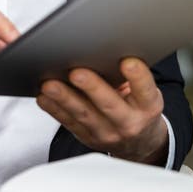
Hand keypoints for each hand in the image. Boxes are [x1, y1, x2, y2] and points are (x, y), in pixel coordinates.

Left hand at [36, 58, 167, 164]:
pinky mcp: (87, 137)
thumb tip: (107, 48)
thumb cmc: (139, 107)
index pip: (145, 90)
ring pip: (83, 114)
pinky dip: (54, 109)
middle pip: (109, 104)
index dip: (138, 76)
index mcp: (148, 106)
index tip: (128, 61)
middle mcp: (129, 122)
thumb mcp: (146, 93)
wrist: (139, 143)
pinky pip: (68, 122)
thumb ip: (132, 77)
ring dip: (64, 98)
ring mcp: (107, 133)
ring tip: (50, 84)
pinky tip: (44, 97)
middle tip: (77, 73)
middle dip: (92, 88)